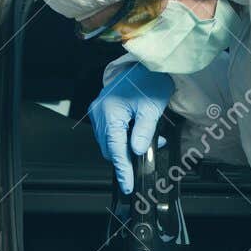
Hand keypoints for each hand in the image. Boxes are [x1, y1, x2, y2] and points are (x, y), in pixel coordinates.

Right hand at [88, 63, 173, 193]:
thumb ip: (143, 132)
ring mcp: (98, 111)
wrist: (146, 64)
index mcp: (110, 112)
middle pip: (110, 148)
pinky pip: (109, 132)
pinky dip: (122, 138)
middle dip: (127, 157)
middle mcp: (99, 112)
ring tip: (148, 140)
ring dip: (126, 147)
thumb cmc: (149, 80)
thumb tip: (137, 152)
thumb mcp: (151, 109)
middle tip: (147, 156)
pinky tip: (137, 133)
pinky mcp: (102, 111)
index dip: (123, 170)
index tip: (127, 185)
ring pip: (109, 142)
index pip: (115, 150)